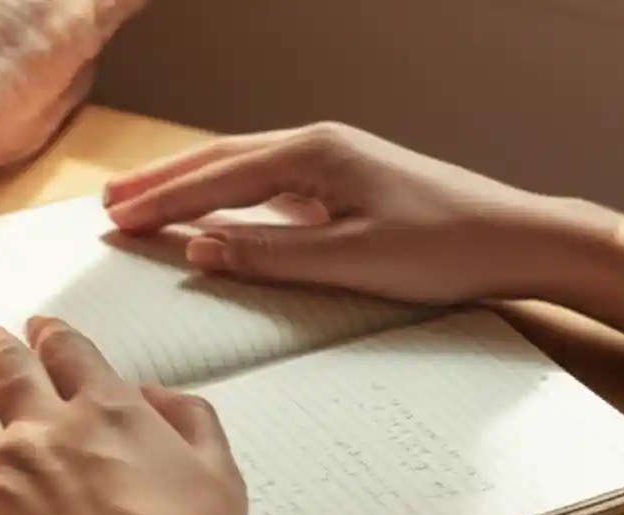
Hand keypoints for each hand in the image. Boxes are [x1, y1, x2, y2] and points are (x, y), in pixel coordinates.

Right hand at [103, 122, 616, 304]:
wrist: (515, 238)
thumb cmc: (442, 248)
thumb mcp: (349, 261)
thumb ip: (268, 254)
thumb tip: (198, 249)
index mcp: (313, 153)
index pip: (217, 179)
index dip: (162, 202)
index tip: (114, 221)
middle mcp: (317, 144)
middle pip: (219, 160)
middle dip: (161, 181)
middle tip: (108, 202)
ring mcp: (332, 159)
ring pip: (242, 166)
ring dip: (190, 183)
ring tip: (142, 199)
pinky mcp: (344, 179)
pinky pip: (268, 181)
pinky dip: (227, 193)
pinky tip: (212, 206)